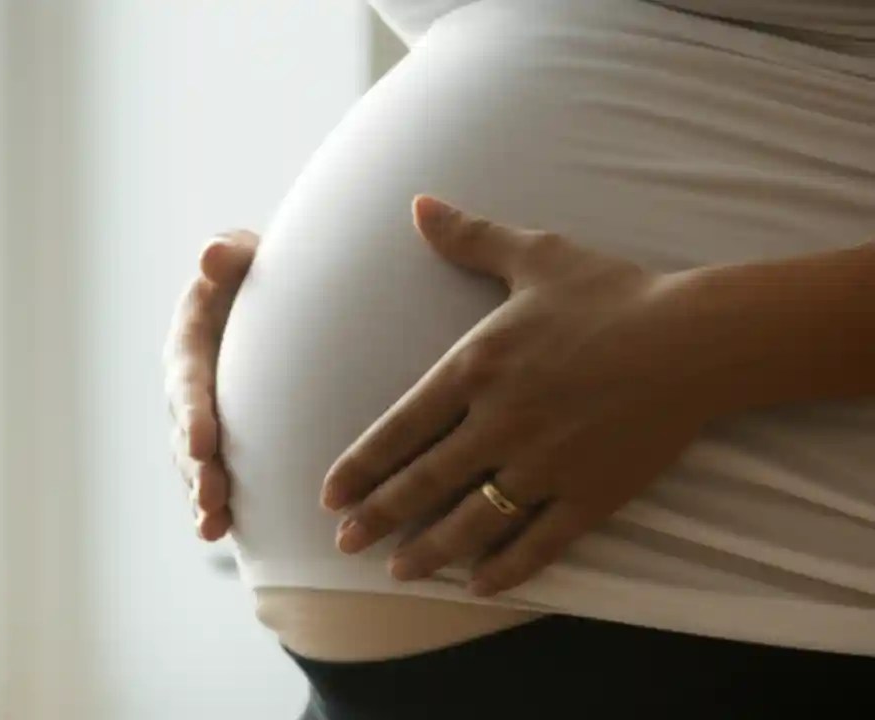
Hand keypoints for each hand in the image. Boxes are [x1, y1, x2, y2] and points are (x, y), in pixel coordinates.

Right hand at [163, 230, 259, 540]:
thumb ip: (231, 254)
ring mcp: (199, 419)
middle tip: (212, 496)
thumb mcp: (245, 254)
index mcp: (189, 343)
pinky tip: (219, 533)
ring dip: (201, 495)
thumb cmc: (256, 272)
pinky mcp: (219, 442)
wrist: (266, 300)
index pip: (188, 381)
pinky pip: (211, 476)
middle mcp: (186, 387)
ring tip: (212, 524)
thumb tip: (211, 255)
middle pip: (185, 433)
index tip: (203, 440)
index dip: (193, 412)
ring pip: (193, 464)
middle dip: (196, 467)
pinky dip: (212, 505)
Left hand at [321, 196, 714, 595]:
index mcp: (477, 368)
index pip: (399, 429)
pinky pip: (539, 543)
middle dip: (377, 517)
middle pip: (423, 482)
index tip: (329, 495)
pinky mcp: (591, 495)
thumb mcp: (535, 255)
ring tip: (396, 572)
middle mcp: (501, 423)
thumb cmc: (613, 292)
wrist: (697, 337)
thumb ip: (469, 238)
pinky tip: (478, 584)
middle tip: (343, 543)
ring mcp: (546, 464)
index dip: (360, 467)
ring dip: (428, 551)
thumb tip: (417, 203)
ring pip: (472, 521)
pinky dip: (506, 567)